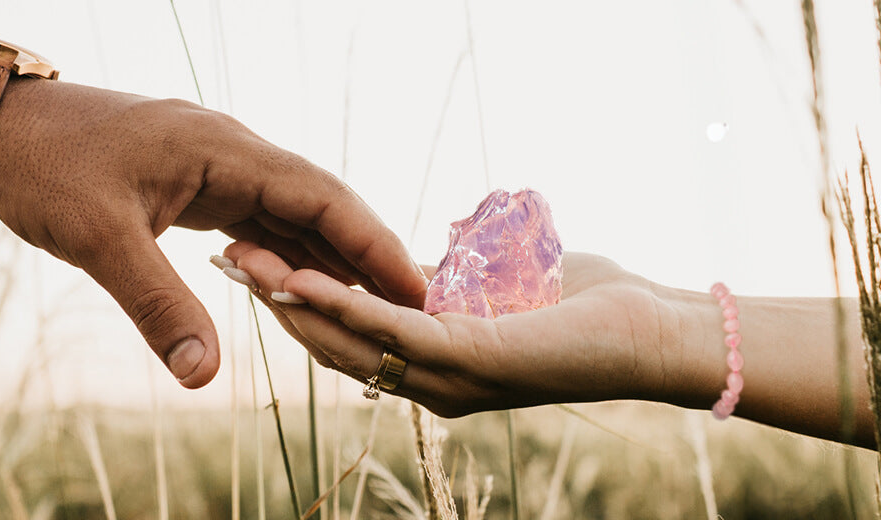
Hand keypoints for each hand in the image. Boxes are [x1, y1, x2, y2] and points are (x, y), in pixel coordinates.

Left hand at [0, 80, 425, 388]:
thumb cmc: (42, 168)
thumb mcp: (99, 240)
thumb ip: (158, 306)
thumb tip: (203, 376)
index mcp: (222, 149)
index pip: (320, 197)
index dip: (371, 242)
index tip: (415, 284)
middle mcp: (230, 150)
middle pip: (319, 204)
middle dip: (367, 253)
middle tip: (416, 303)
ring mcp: (213, 164)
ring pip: (290, 214)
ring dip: (329, 256)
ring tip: (377, 304)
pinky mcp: (193, 182)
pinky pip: (257, 218)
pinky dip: (286, 253)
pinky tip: (306, 287)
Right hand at [222, 242, 711, 416]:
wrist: (649, 330)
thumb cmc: (586, 306)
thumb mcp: (496, 286)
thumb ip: (449, 280)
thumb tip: (412, 259)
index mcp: (438, 367)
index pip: (351, 339)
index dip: (300, 307)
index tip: (256, 267)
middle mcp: (437, 384)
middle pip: (336, 347)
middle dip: (280, 306)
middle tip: (231, 264)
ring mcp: (453, 377)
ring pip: (353, 343)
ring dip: (298, 304)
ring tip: (251, 268)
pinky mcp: (474, 358)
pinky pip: (394, 329)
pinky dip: (346, 303)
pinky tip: (307, 279)